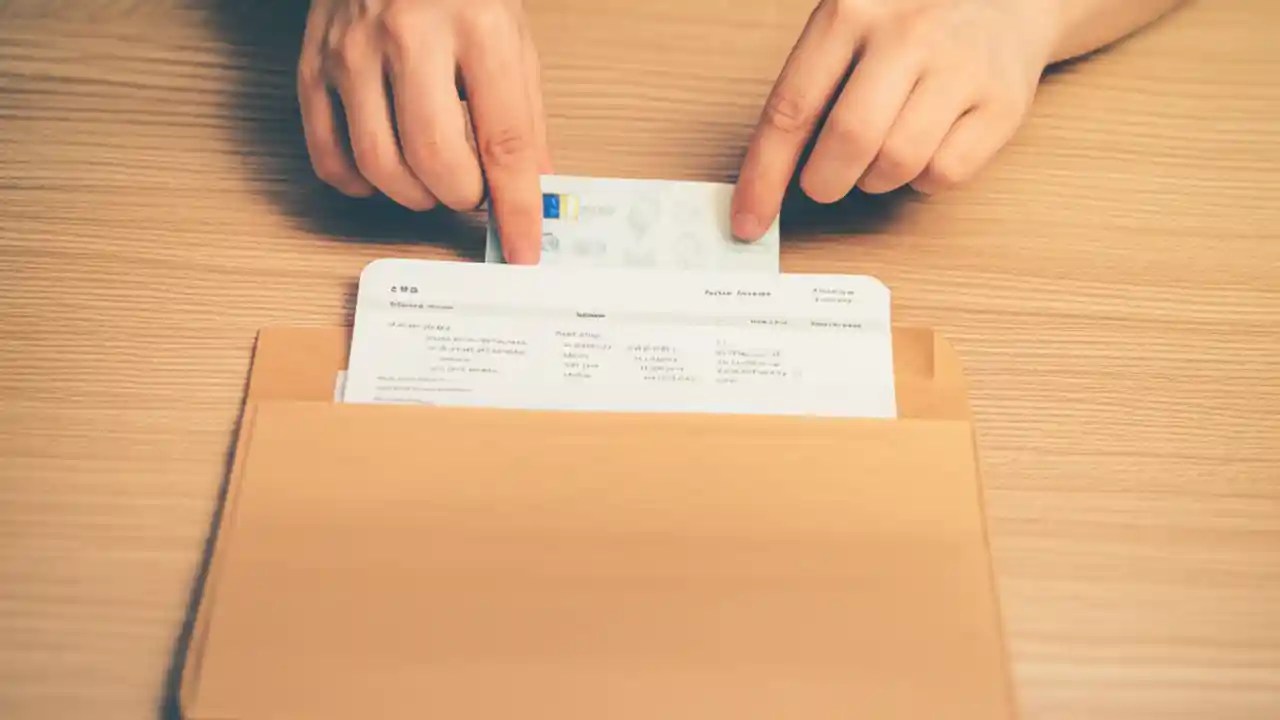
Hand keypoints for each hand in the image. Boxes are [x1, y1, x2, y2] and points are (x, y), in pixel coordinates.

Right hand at [297, 0, 549, 262]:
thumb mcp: (510, 34)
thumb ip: (523, 115)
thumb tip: (532, 192)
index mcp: (476, 23)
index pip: (504, 141)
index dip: (518, 207)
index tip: (524, 251)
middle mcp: (408, 34)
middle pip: (434, 159)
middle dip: (463, 196)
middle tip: (475, 188)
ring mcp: (351, 49)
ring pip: (378, 165)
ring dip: (415, 194)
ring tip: (435, 176)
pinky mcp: (312, 64)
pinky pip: (330, 155)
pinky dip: (360, 183)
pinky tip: (386, 170)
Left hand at [732, 0, 1053, 239]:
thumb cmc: (908, 24)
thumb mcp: (850, 28)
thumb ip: (811, 89)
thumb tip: (764, 179)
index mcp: (851, 12)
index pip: (792, 109)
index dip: (764, 176)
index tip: (749, 222)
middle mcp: (907, 34)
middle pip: (849, 141)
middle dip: (826, 182)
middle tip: (825, 181)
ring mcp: (960, 66)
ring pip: (898, 164)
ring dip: (877, 180)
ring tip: (884, 151)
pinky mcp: (1003, 102)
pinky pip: (946, 173)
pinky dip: (925, 179)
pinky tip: (928, 147)